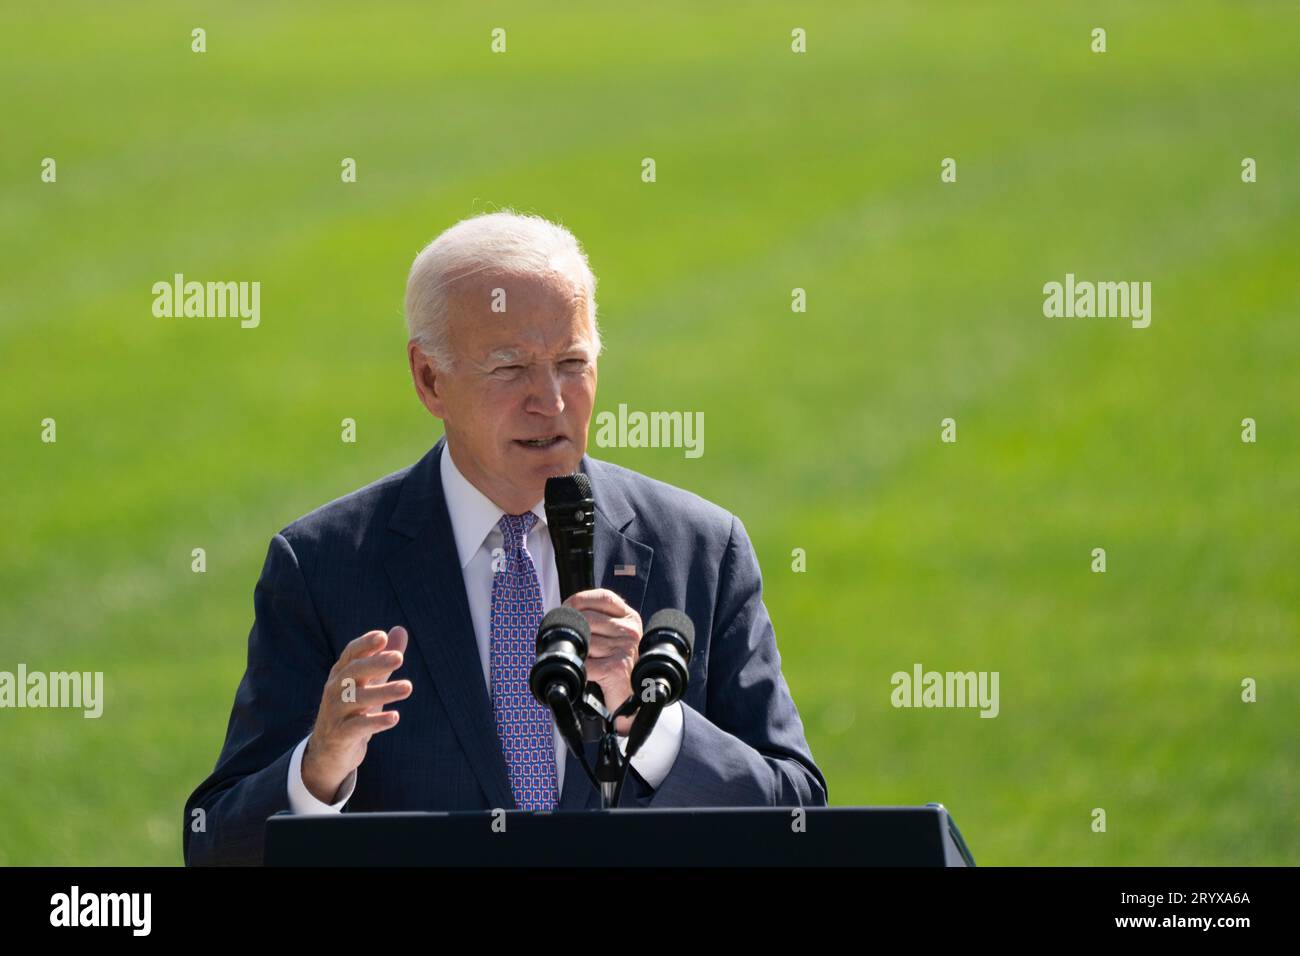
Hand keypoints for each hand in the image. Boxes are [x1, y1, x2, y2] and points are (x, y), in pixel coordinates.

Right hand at [301, 626, 411, 802]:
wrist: (329, 751)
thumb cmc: (353, 710)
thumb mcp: (368, 683)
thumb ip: (384, 658)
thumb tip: (400, 630)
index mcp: (341, 674)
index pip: (351, 654)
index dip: (365, 644)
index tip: (382, 637)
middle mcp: (335, 690)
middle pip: (353, 673)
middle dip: (375, 663)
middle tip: (399, 657)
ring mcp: (335, 713)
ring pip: (358, 699)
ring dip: (384, 692)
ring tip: (408, 687)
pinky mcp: (340, 735)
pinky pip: (358, 727)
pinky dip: (376, 721)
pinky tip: (395, 717)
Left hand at [563, 589, 641, 735]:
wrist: (628, 699)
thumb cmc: (614, 665)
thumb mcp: (611, 635)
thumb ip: (597, 620)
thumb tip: (564, 612)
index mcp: (630, 617)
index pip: (604, 596)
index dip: (580, 599)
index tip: (566, 608)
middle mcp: (631, 630)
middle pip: (589, 618)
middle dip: (572, 629)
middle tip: (565, 641)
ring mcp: (626, 647)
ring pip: (585, 641)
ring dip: (576, 652)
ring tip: (579, 660)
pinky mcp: (618, 666)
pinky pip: (585, 662)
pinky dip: (578, 669)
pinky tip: (582, 673)